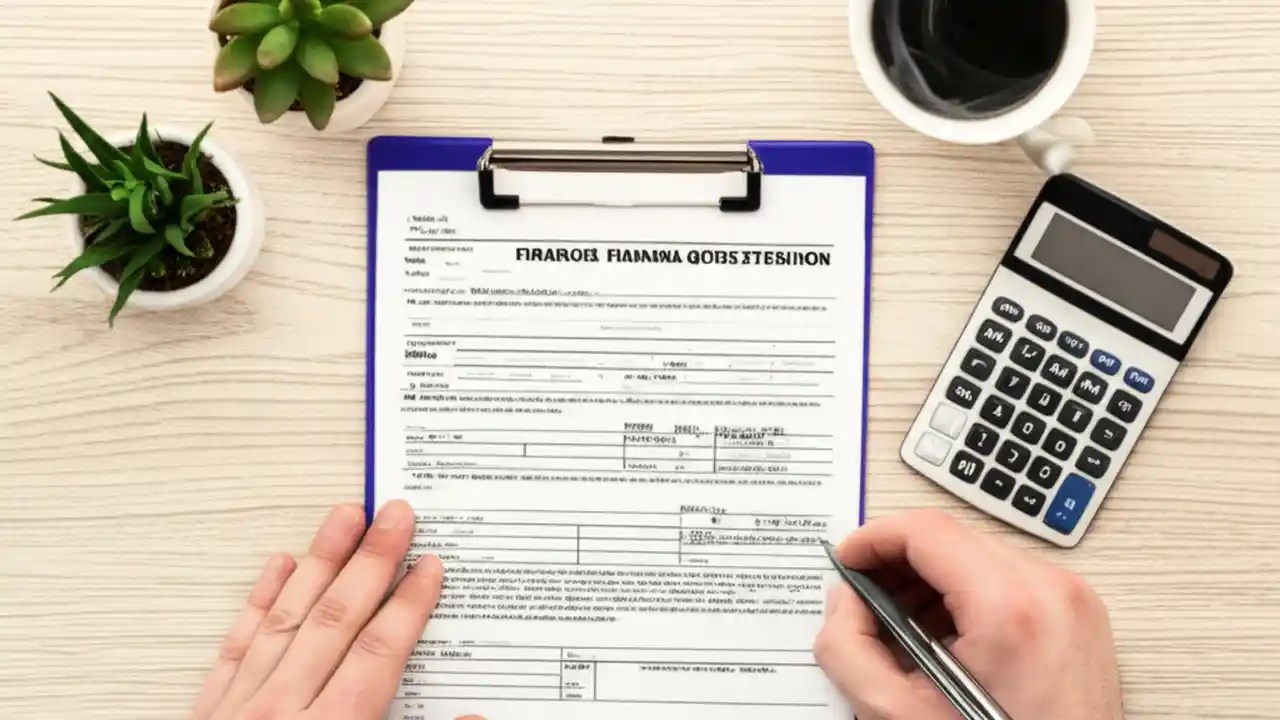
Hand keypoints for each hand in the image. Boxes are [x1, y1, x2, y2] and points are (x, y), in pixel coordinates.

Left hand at [191, 501, 484, 719]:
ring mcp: (241, 708)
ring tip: (342, 518)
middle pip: (336, 620)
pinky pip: (238, 644)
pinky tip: (277, 566)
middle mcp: (283, 712)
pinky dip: (258, 602)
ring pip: (286, 617)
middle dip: (371, 561)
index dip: (409, 605)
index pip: (379, 654)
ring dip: (319, 562)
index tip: (430, 566)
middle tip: (395, 514)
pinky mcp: (208, 712)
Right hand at [814, 510, 1122, 719]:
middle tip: (865, 599)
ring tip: (903, 627)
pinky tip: (945, 637)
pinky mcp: (1080, 615)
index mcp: (1009, 607)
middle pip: (952, 538)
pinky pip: (1012, 579)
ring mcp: (1073, 601)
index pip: (926, 531)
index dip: (873, 539)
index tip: (848, 560)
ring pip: (980, 555)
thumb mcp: (901, 715)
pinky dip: (968, 595)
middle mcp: (1051, 591)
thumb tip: (845, 604)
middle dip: (898, 563)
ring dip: (931, 579)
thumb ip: (849, 649)